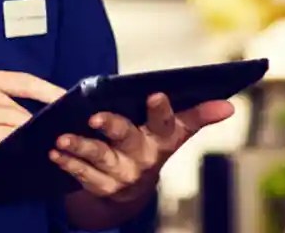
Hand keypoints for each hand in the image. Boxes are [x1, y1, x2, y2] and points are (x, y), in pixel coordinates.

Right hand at [0, 67, 63, 190]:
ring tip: (28, 149)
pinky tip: (16, 156)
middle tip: (48, 137)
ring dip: (26, 139)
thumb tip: (31, 114)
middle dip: (37, 125)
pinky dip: (17, 149)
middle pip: (24, 108)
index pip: (24, 80)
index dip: (50, 91)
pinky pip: (9, 141)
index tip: (68, 100)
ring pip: (19, 125)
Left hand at [50, 93, 233, 202]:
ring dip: (81, 147)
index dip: (164, 109)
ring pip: (100, 157)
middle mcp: (145, 157)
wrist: (132, 190)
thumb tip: (228, 106)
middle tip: (95, 117)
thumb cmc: (152, 143)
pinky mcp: (102, 186)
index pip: (171, 122)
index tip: (156, 94)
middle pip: (129, 138)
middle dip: (113, 126)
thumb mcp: (174, 131)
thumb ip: (196, 114)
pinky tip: (55, 152)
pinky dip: (68, 162)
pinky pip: (83, 174)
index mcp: (164, 139)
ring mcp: (123, 174)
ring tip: (63, 138)